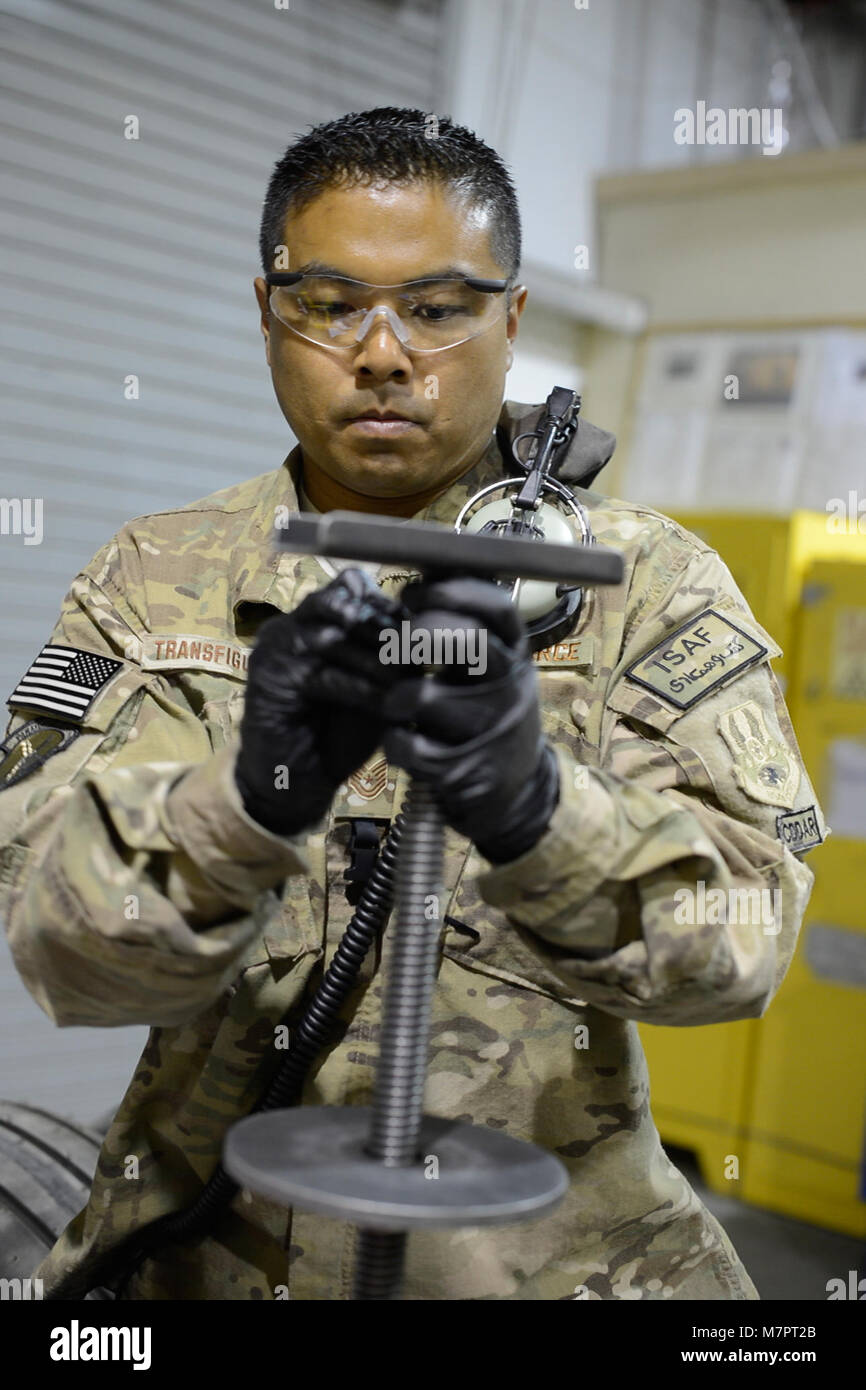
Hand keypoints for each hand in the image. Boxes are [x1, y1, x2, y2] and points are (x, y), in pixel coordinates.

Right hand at [236, 567, 411, 835]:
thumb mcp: (376, 684)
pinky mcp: (270, 677)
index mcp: (314, 617)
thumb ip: (393, 654)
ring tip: (405, 682)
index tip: (419, 635)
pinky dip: (361, 689)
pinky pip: (324, 674)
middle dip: (385, 631)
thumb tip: (431, 630)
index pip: (352, 583)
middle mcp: (292, 622)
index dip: (390, 607)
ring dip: (376, 660)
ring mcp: (277, 647)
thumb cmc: (341, 731)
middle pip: (344, 601)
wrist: (298, 779)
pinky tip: (386, 705)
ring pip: (334, 635)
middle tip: (416, 657)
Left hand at [381, 575, 559, 863]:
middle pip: (465, 643)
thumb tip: (430, 561)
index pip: (495, 608)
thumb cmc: (488, 714)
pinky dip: (393, 742)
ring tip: (396, 704)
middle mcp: (512, 689)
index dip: (450, 592)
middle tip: (397, 643)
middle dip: (417, 634)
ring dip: (394, 698)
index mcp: (517, 656)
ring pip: (422, 696)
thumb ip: (465, 625)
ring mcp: (492, 732)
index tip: (412, 593)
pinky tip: (401, 740)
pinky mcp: (467, 773)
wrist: (516, 792)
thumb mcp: (492, 668)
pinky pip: (408, 746)